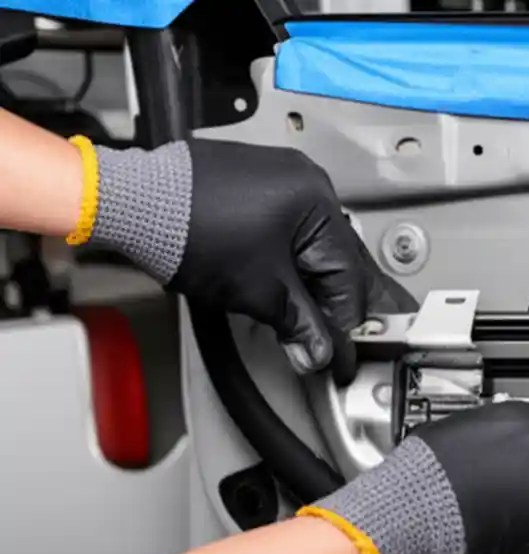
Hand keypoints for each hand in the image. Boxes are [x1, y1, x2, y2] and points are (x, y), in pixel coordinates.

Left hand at [81, 139, 414, 384]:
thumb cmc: (186, 229)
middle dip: (333, 300)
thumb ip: (298, 324)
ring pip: (313, 242)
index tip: (341, 351)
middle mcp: (305, 180)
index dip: (346, 321)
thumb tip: (317, 349)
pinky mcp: (255, 181)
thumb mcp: (257, 290)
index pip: (348, 274)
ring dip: (312, 280)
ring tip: (306, 316)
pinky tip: (283, 282)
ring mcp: (279, 177)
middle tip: (334, 336)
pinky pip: (289, 226)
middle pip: (336, 255)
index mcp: (318, 200)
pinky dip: (290, 257)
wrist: (130, 202)